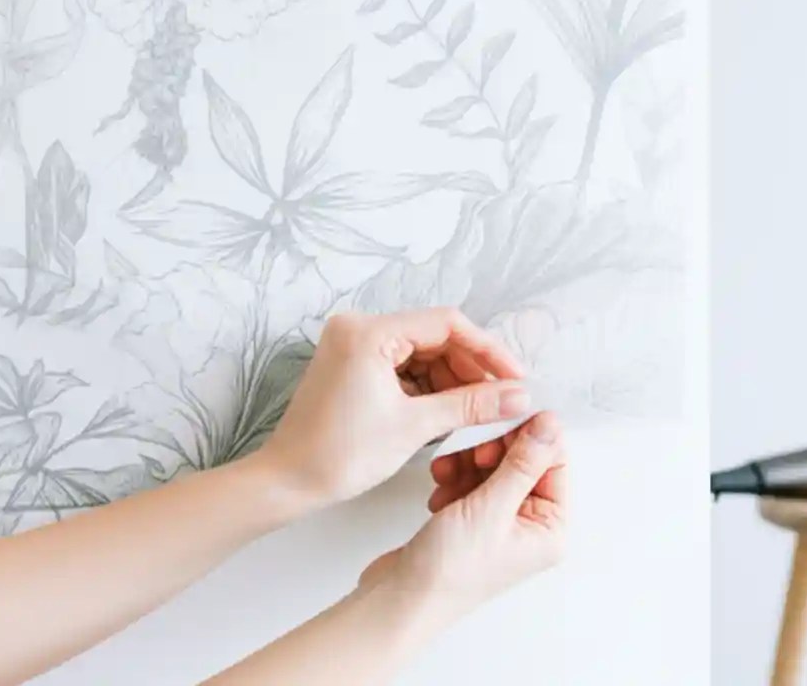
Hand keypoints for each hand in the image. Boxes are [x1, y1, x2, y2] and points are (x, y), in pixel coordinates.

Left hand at [255, 307, 530, 510]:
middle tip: (501, 398)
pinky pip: (404, 366)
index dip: (488, 350)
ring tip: (478, 410)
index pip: (447, 324)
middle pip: (435, 337)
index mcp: (368, 332)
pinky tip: (448, 410)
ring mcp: (354, 346)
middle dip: (471, 368)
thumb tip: (517, 396)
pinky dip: (428, 387)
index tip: (515, 376)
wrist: (288, 482)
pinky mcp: (353, 365)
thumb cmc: (338, 455)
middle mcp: (359, 329)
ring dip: (452, 380)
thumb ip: (471, 406)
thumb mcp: (414, 427)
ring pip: (422, 353)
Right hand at [358, 412, 567, 619]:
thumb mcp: (492, 506)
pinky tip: (440, 489)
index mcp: (550, 529)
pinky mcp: (473, 523)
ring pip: (494, 471)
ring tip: (449, 473)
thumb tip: (549, 426)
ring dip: (469, 464)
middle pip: (523, 464)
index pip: (554, 464)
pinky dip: (456, 479)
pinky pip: (473, 484)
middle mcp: (530, 528)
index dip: (531, 438)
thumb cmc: (450, 571)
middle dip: (494, 452)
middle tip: (473, 447)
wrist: (401, 598)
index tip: (506, 418)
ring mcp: (501, 525)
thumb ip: (523, 462)